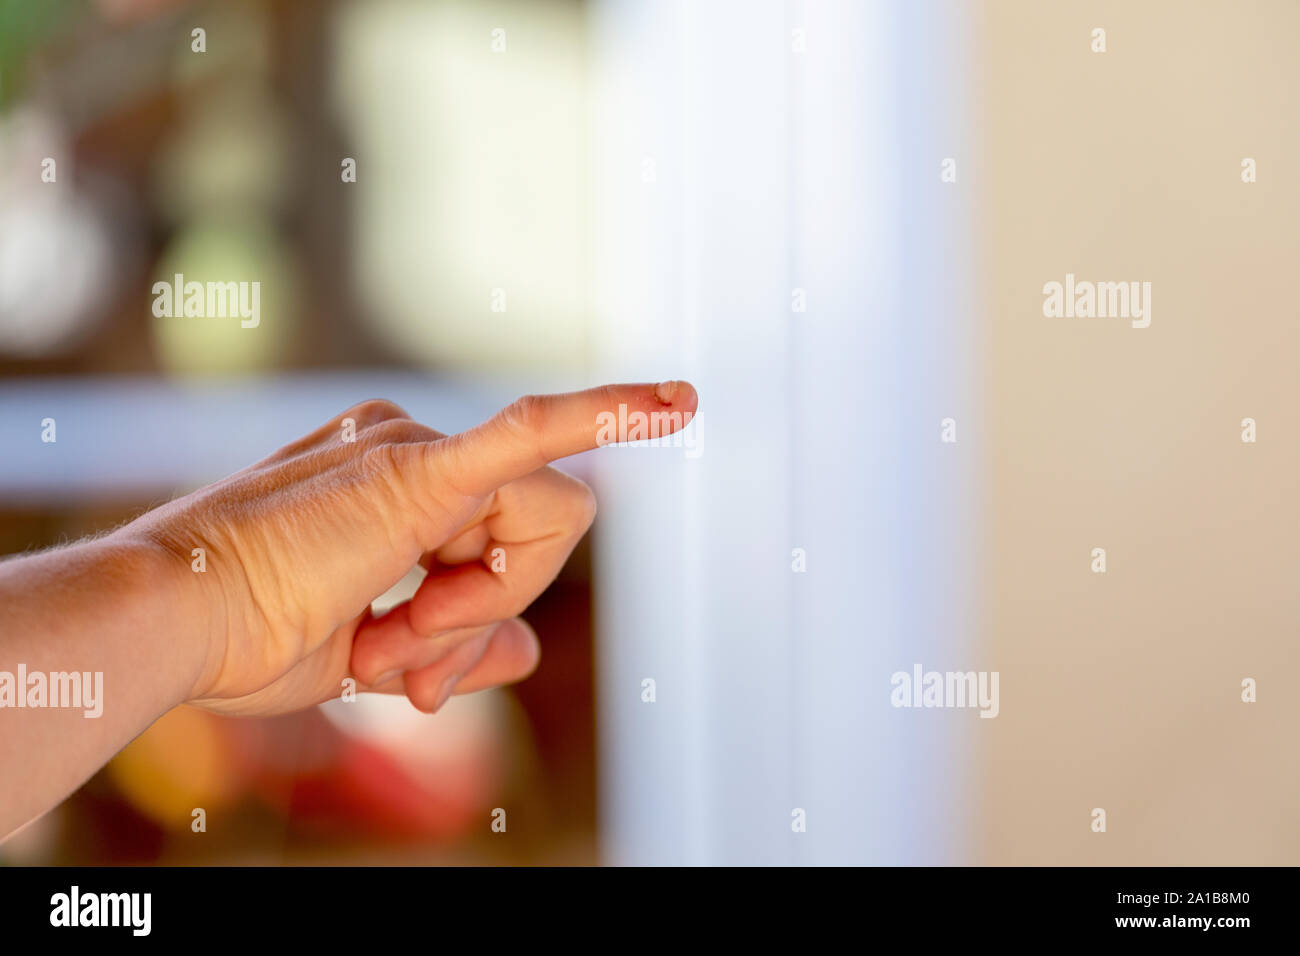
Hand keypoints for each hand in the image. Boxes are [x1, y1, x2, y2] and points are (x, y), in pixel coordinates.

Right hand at [129, 381, 696, 715]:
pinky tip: (681, 402)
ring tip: (383, 638)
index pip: (500, 544)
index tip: (402, 672)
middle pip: (535, 536)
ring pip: (541, 528)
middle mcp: (412, 446)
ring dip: (476, 608)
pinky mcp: (417, 469)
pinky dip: (613, 410)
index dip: (476, 622)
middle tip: (393, 659)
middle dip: (484, 618)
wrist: (173, 625)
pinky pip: (537, 428)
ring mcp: (415, 449)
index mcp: (399, 479)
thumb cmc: (245, 637)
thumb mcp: (371, 653)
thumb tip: (529, 654)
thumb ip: (456, 646)